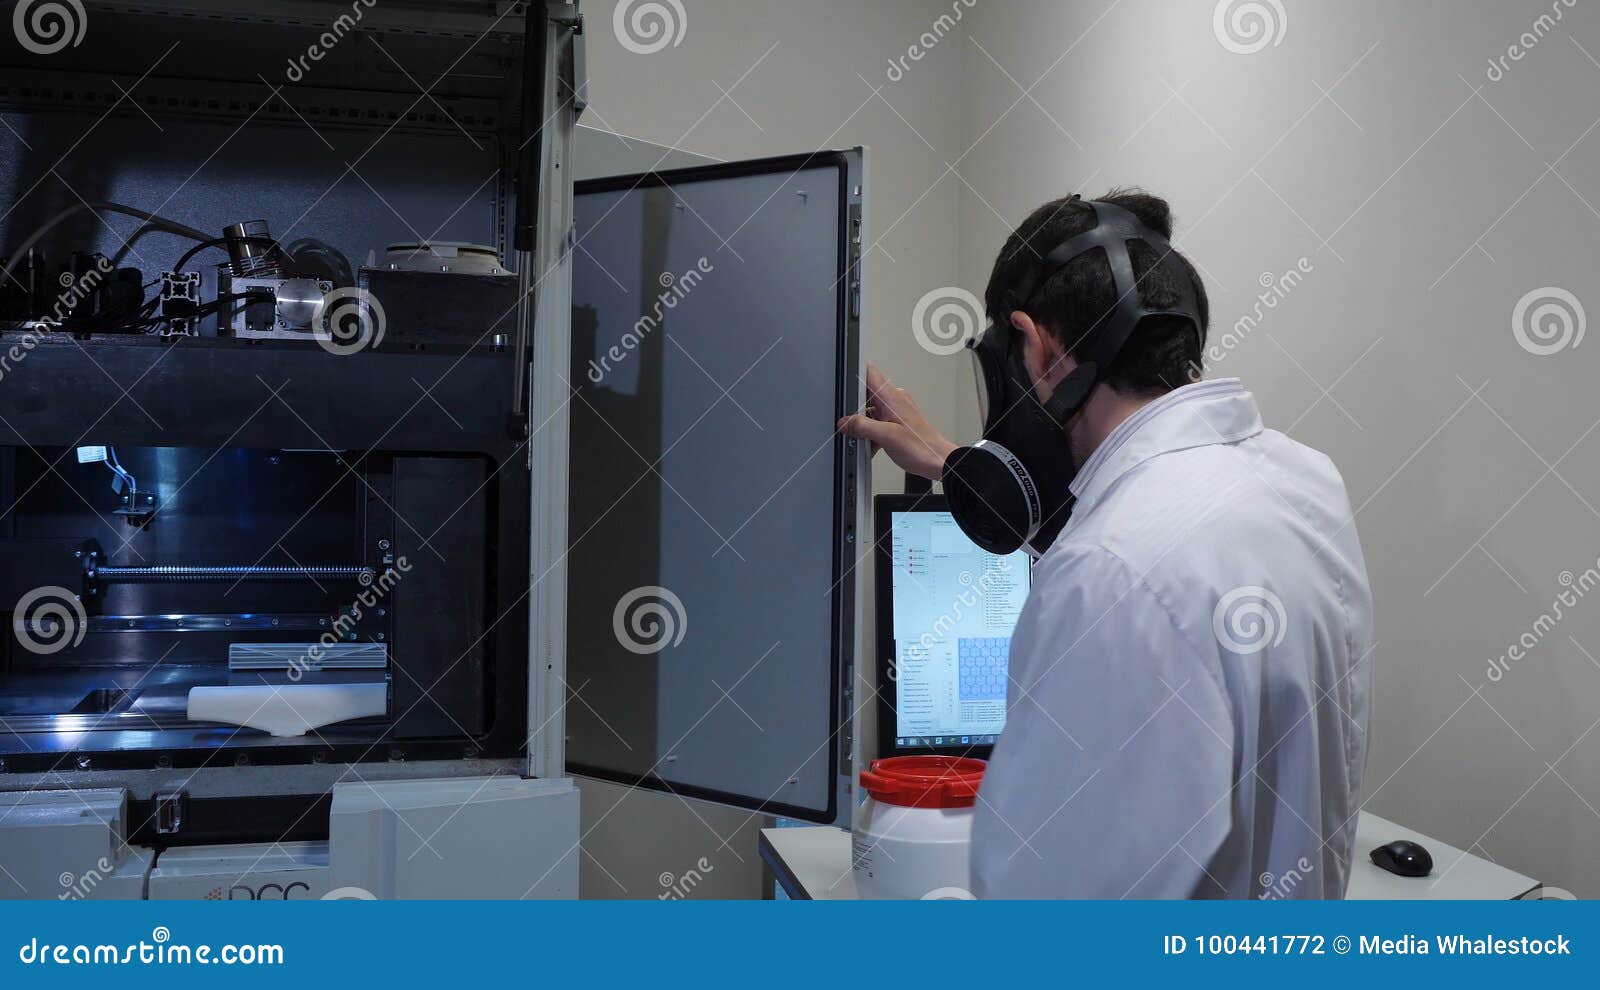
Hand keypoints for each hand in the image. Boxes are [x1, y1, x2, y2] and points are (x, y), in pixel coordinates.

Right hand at [837, 363, 957, 480]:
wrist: (937, 460)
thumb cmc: (921, 447)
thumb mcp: (886, 436)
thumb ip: (862, 426)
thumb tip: (845, 422)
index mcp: (892, 397)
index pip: (869, 371)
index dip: (853, 373)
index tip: (841, 385)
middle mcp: (894, 400)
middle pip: (865, 394)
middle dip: (854, 410)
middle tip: (852, 426)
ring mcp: (896, 410)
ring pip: (870, 411)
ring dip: (863, 425)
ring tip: (867, 439)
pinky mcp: (897, 422)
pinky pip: (877, 422)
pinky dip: (871, 433)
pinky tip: (872, 445)